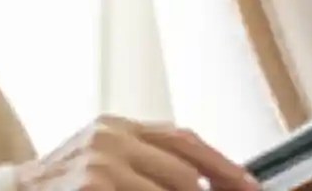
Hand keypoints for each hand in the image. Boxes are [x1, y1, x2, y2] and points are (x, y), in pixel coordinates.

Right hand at [17, 114, 259, 190]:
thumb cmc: (60, 189)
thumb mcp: (103, 162)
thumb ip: (146, 162)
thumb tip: (203, 182)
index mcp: (118, 126)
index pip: (183, 139)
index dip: (222, 163)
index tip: (251, 185)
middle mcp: (110, 137)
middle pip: (184, 170)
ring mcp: (99, 161)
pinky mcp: (90, 185)